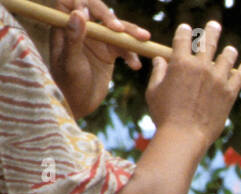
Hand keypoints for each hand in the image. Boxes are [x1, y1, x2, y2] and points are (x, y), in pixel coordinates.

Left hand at [48, 0, 150, 118]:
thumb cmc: (68, 85)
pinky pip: (124, 46)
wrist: (79, 105)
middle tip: (121, 30)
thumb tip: (80, 13)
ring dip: (130, 33)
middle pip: (98, 12)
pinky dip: (132, 54)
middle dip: (112, 19)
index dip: (85, 5)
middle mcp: (81, 30)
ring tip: (144, 39)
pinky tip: (135, 66)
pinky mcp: (109, 52)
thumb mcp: (71, 63)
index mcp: (65, 27)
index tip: (94, 18)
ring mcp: (97, 40)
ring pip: (116, 29)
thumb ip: (74, 38)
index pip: (73, 4)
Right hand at [145, 21, 240, 148]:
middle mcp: (200, 66)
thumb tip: (160, 60)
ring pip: (227, 57)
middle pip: (208, 41)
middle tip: (214, 25)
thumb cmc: (164, 115)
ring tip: (231, 50)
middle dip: (211, 31)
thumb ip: (158, 72)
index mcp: (180, 62)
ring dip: (229, 52)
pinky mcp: (230, 93)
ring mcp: (217, 79)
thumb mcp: (154, 91)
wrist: (184, 135)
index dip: (185, 31)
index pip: (184, 38)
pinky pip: (240, 77)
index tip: (187, 28)